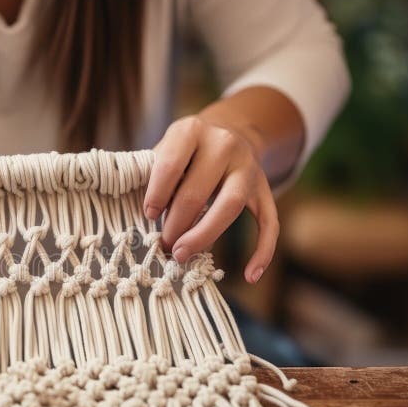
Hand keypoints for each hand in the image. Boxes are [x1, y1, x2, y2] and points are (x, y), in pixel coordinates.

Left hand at [143, 115, 278, 283]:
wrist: (230, 132)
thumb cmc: (185, 153)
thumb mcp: (166, 151)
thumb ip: (151, 177)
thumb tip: (138, 220)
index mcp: (191, 131)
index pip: (170, 165)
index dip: (156, 195)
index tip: (148, 217)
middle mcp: (224, 144)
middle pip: (197, 191)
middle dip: (176, 224)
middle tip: (164, 245)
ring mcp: (248, 166)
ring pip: (230, 206)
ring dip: (204, 235)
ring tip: (182, 255)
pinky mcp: (265, 188)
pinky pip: (269, 222)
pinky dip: (262, 251)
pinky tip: (249, 275)